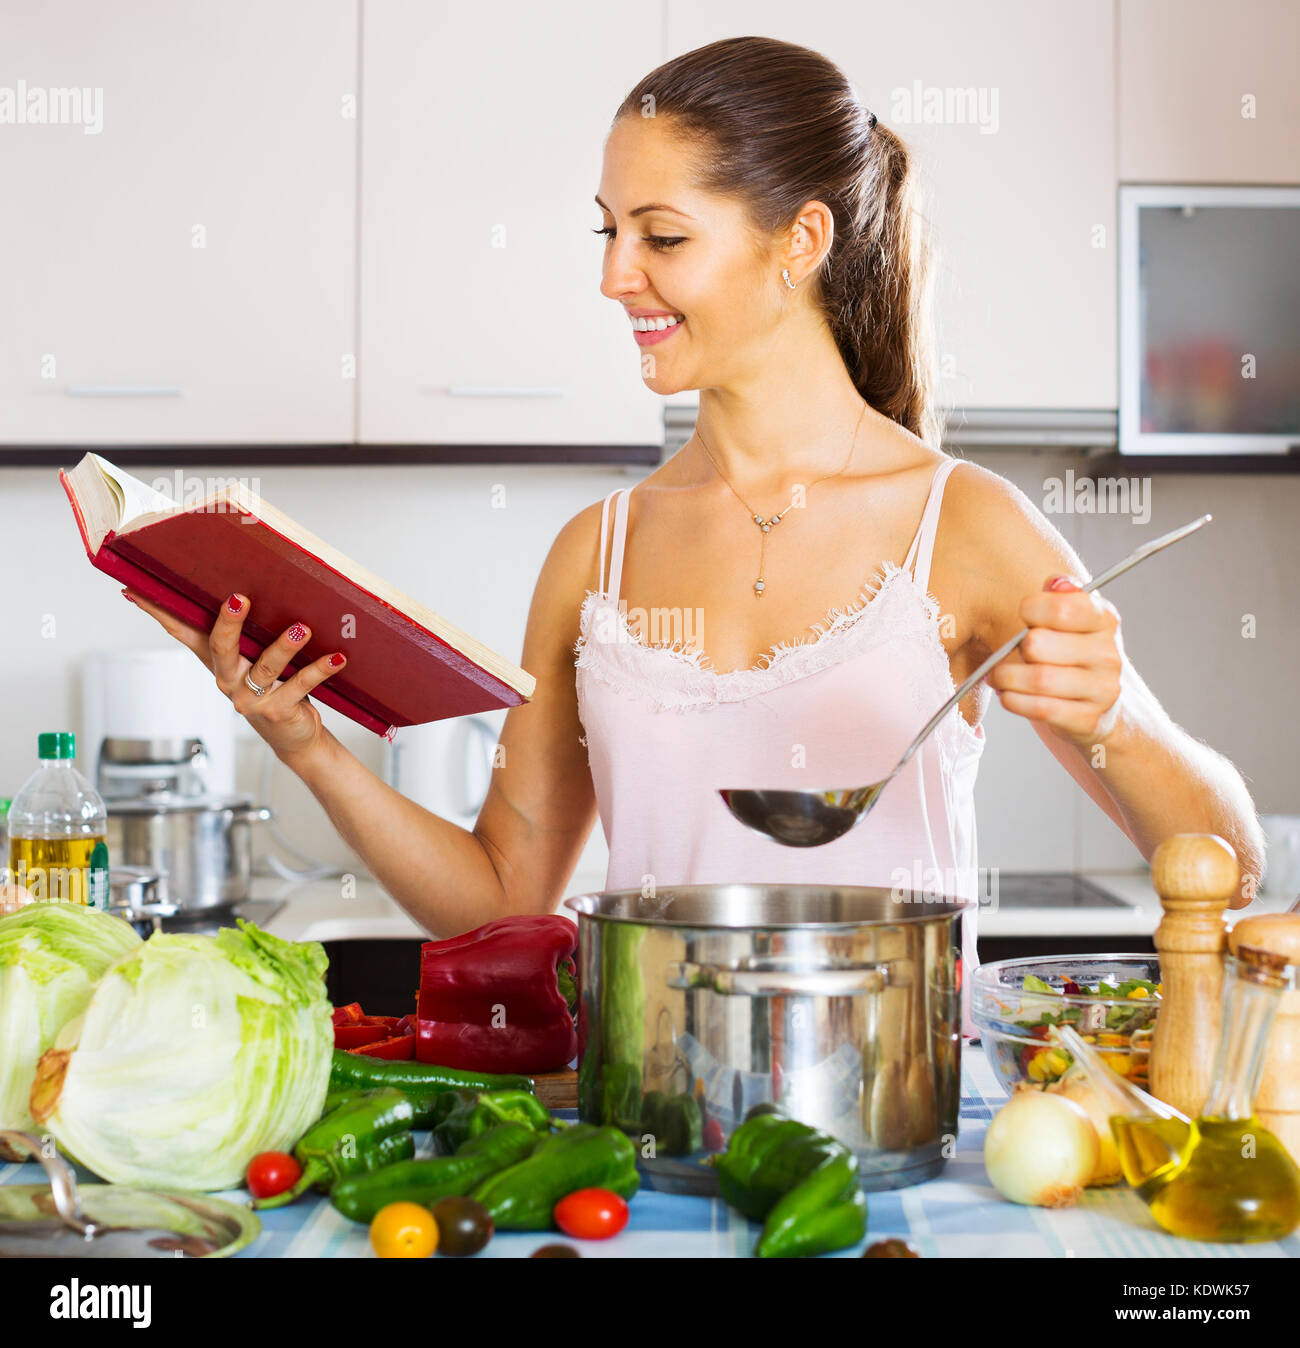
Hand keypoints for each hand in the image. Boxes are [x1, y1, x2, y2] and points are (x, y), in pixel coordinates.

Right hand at [121, 589, 346, 762]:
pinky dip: (320, 669)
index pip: (182, 633)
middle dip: (228, 623)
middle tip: (238, 598)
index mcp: (218, 662)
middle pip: (221, 648)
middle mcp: (228, 680)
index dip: (158, 613)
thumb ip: (240, 632)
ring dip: (284, 645)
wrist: (295, 736)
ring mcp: (251, 698)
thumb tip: (234, 590)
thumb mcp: (251, 659)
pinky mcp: (278, 710)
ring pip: (265, 666)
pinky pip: (300, 685)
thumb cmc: (273, 688)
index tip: (136, 589)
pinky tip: (337, 657)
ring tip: (301, 627)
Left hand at [984, 575, 1124, 749]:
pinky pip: (1040, 708)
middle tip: (1008, 651)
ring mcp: (1102, 690)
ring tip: (998, 676)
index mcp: (1104, 620)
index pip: (1061, 607)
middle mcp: (1108, 654)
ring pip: (1038, 679)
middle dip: (1013, 648)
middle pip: (1039, 644)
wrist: (1101, 706)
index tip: (1025, 617)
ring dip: (1006, 678)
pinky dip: (1014, 701)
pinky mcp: (1088, 719)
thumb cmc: (1072, 655)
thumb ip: (1060, 597)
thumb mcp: (1072, 620)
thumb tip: (1056, 582)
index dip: (1031, 610)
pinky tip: (1008, 695)